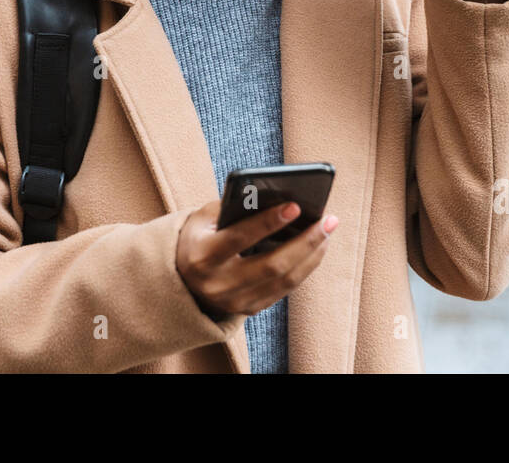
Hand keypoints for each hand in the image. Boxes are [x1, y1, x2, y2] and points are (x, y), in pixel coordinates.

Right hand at [176, 198, 336, 319]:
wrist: (180, 280)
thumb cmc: (199, 237)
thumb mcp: (205, 219)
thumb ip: (234, 207)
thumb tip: (277, 197)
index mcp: (202, 257)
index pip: (240, 238)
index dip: (268, 222)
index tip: (296, 206)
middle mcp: (218, 285)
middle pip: (272, 265)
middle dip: (304, 241)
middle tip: (328, 220)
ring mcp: (234, 302)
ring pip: (284, 281)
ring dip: (311, 254)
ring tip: (327, 230)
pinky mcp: (248, 310)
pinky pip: (284, 290)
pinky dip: (304, 268)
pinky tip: (317, 248)